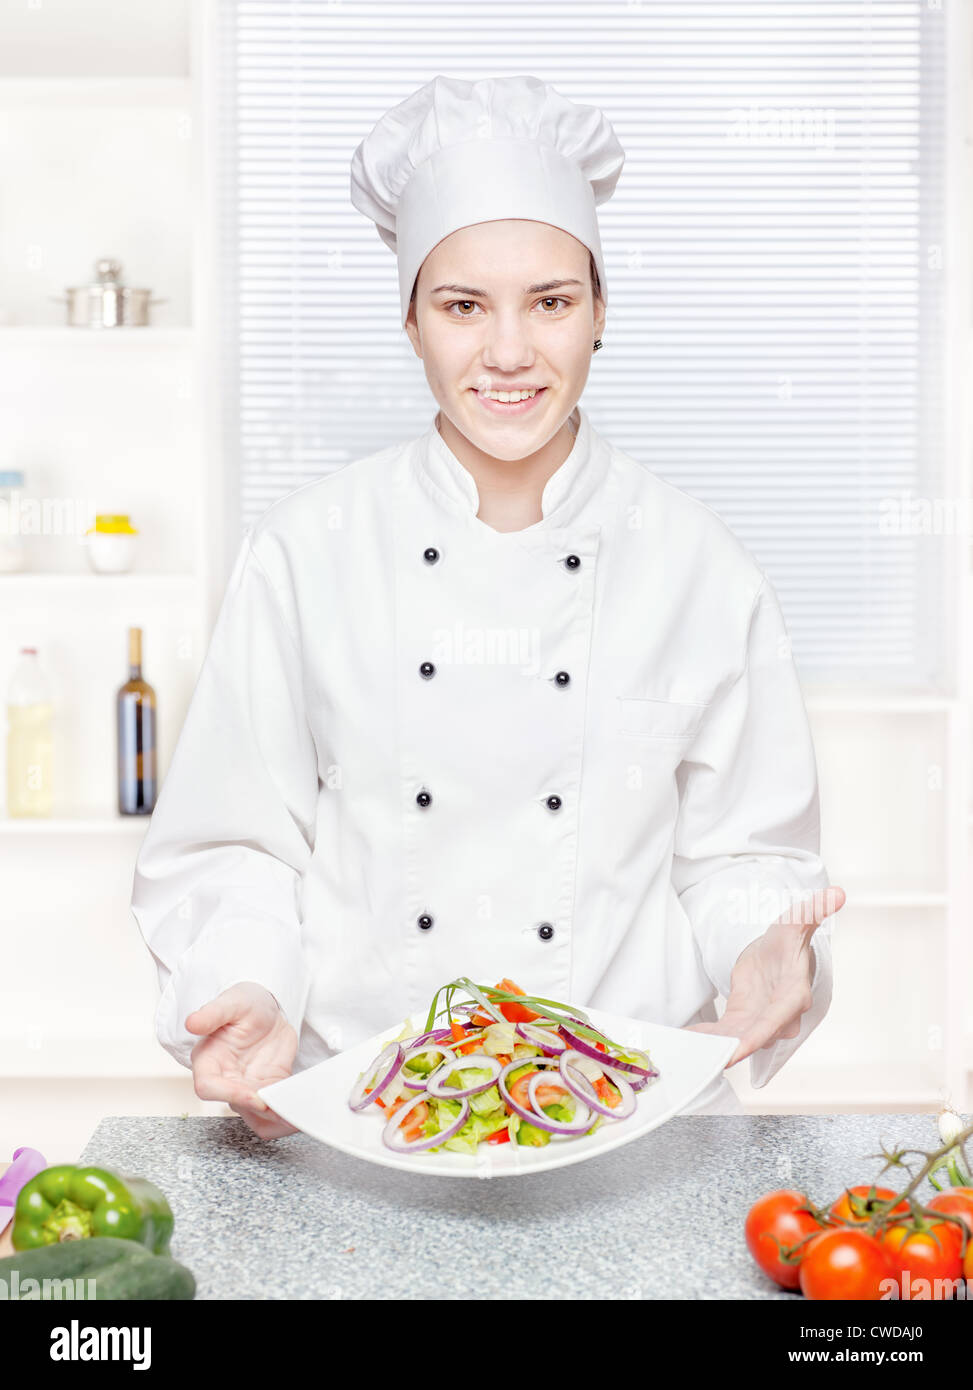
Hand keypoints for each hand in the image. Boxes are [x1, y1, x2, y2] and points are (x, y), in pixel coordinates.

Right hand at [186, 982, 298, 1138]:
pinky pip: (275, 1107)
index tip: (254, 1095)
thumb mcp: (231, 1001)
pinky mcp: (269, 1087)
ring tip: (293, 1116)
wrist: (268, 1006)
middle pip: (236, 1106)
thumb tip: (192, 1022)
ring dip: (274, 1120)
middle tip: (282, 1109)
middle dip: (259, 1111)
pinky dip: (287, 1112)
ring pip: (256, 1116)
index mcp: (209, 1060)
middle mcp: (225, 1079)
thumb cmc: (244, 1003)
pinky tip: (300, 1109)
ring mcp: (248, 1087)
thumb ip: (213, 1013)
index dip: (229, 1095)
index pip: (208, 1087)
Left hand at [685, 885, 845, 1066]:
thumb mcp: (797, 921)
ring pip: (735, 1041)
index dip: (756, 1036)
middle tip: (705, 1058)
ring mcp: (759, 1022)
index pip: (774, 1021)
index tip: (737, 1050)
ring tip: (687, 1051)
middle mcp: (779, 1017)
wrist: (778, 953)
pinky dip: (706, 1039)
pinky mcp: (742, 1021)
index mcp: (793, 996)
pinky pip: (723, 1034)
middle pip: (753, 1039)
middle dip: (731, 1050)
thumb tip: (837, 893)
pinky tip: (686, 1040)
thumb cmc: (790, 939)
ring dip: (714, 1048)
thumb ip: (813, 910)